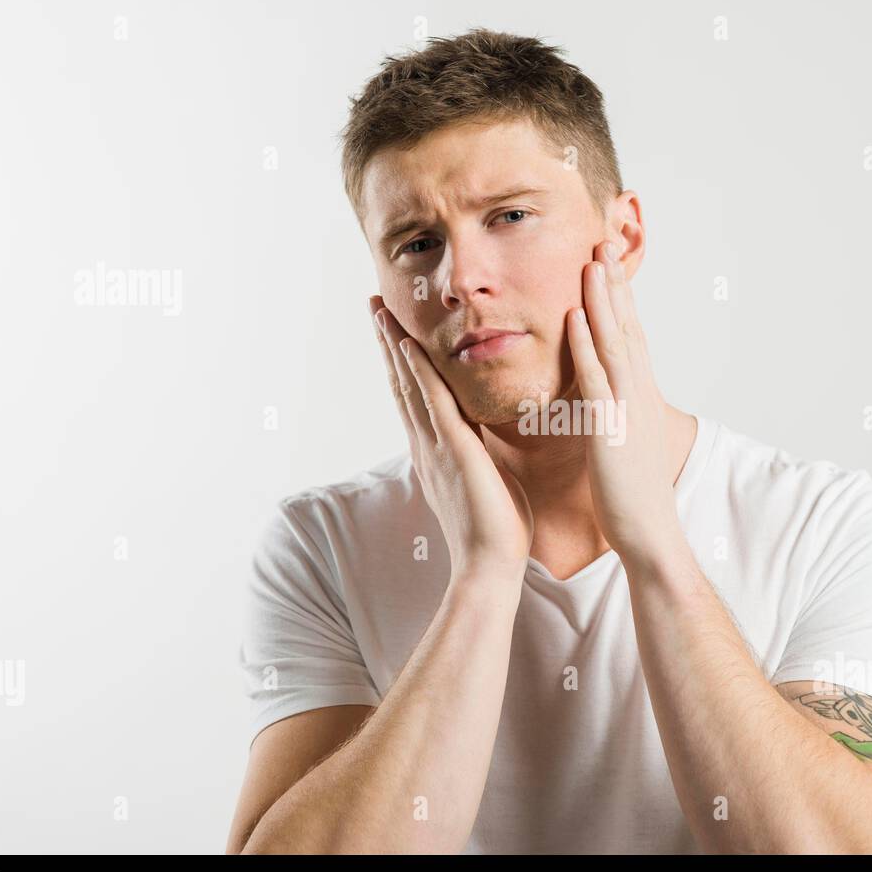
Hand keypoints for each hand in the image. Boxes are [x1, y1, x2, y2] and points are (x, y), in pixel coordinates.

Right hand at [370, 295, 534, 580]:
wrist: (489, 566)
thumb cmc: (496, 530)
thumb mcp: (486, 479)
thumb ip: (480, 453)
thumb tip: (484, 437)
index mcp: (436, 451)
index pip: (414, 397)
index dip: (402, 363)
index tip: (394, 332)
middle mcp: (427, 445)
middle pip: (401, 383)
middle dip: (388, 343)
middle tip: (375, 305)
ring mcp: (435, 446)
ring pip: (409, 385)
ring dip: (393, 345)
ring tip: (380, 309)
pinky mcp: (453, 451)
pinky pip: (432, 403)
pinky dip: (418, 373)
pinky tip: (407, 345)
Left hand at [565, 241, 685, 566]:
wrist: (650, 534)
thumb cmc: (633, 497)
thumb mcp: (626, 445)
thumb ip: (617, 417)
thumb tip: (607, 401)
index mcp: (639, 398)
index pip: (630, 338)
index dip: (620, 301)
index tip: (609, 267)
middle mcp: (638, 394)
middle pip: (627, 328)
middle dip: (616, 285)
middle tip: (604, 242)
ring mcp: (626, 408)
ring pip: (614, 342)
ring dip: (603, 300)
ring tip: (592, 261)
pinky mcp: (610, 427)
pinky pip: (596, 378)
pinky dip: (586, 344)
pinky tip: (575, 316)